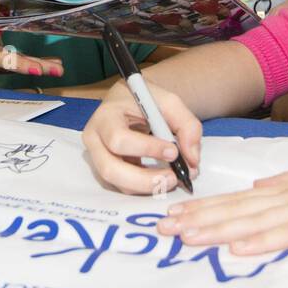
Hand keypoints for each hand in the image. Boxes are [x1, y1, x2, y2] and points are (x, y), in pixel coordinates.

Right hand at [0, 0, 63, 79]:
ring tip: (57, 69)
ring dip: (37, 66)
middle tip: (38, 70)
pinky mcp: (3, 59)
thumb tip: (4, 12)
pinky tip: (56, 63)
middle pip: (0, 60)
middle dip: (20, 65)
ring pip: (15, 64)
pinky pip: (21, 61)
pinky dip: (39, 63)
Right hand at [83, 79, 201, 193]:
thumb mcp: (169, 102)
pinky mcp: (107, 170)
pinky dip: (144, 187)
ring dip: (146, 187)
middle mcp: (95, 140)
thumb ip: (187, 126)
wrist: (129, 102)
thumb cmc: (145, 100)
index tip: (173, 151)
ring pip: (116, 183)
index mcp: (105, 117)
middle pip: (110, 169)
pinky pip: (123, 185)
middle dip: (144, 179)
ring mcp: (97, 158)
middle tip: (173, 178)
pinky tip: (161, 180)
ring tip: (172, 180)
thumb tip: (192, 160)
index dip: (146, 149)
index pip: (119, 139)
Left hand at [156, 142, 287, 254]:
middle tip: (162, 227)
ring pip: (253, 219)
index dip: (205, 207)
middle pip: (237, 208)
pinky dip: (261, 240)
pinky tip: (237, 247)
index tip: (175, 213)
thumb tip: (261, 185)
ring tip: (185, 235)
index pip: (239, 198)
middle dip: (198, 218)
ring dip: (217, 228)